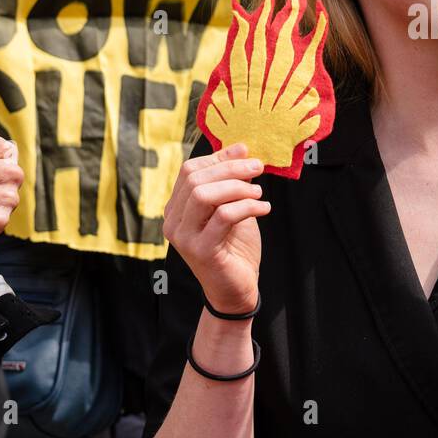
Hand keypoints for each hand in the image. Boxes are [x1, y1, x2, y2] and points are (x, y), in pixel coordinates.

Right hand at [162, 143, 268, 315]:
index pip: (190, 170)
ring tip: (259, 193)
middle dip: (231, 168)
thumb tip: (240, 148)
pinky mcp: (201, 251)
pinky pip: (223, 216)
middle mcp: (173, 221)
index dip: (219, 158)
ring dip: (237, 187)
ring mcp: (184, 237)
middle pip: (196, 179)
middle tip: (258, 167)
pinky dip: (247, 207)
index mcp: (177, 208)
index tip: (246, 153)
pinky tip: (264, 209)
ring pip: (204, 195)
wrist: (236, 290)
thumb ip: (231, 181)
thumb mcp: (233, 207)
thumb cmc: (234, 247)